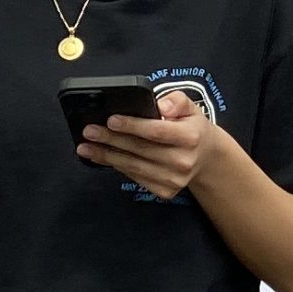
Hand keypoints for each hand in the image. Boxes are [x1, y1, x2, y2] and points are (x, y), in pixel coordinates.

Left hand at [79, 88, 219, 198]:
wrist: (206, 158)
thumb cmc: (192, 129)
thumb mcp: (191, 108)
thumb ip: (176, 100)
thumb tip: (160, 106)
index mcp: (191, 137)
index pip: (156, 131)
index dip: (132, 126)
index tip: (111, 120)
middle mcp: (183, 161)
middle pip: (140, 149)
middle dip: (111, 139)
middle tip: (90, 131)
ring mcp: (174, 179)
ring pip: (133, 166)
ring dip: (106, 156)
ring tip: (86, 146)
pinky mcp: (165, 191)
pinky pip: (135, 177)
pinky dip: (116, 167)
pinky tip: (102, 157)